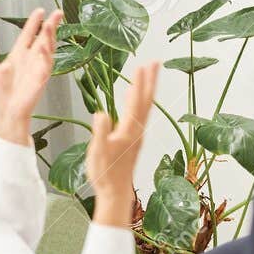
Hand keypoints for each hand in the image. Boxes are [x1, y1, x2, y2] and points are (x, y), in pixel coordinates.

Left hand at [0, 8, 61, 145]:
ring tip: (52, 24)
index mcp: (17, 56)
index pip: (27, 35)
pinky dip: (47, 54)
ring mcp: (37, 68)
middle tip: (58, 12)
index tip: (40, 12)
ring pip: (47, 48)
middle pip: (43, 38)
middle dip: (51, 25)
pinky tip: (45, 45)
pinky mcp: (41, 77)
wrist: (6, 113)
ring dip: (50, 36)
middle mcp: (29, 60)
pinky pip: (46, 63)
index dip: (33, 23)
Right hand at [86, 62, 159, 228]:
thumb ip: (100, 132)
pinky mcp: (133, 139)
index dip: (138, 83)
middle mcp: (137, 130)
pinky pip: (138, 114)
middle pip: (147, 100)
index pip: (136, 102)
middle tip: (155, 61)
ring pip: (144, 106)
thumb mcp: (98, 152)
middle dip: (150, 80)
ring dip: (146, 88)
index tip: (141, 65)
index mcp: (130, 131)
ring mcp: (137, 134)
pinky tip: (131, 96)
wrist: (116, 192)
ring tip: (146, 73)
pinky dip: (137, 101)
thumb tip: (101, 113)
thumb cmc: (106, 173)